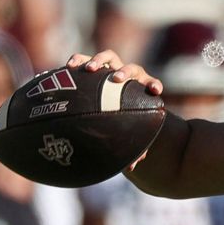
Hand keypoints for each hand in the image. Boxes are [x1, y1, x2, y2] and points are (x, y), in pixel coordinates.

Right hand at [67, 52, 163, 171]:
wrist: (107, 105)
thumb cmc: (119, 121)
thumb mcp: (126, 133)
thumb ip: (132, 146)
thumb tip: (132, 167)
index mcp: (140, 90)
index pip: (152, 83)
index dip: (154, 85)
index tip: (154, 90)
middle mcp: (127, 77)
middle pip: (131, 69)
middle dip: (124, 72)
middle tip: (115, 79)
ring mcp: (109, 68)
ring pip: (109, 57)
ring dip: (100, 61)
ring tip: (89, 69)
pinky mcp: (91, 66)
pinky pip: (84, 59)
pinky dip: (78, 59)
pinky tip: (69, 66)